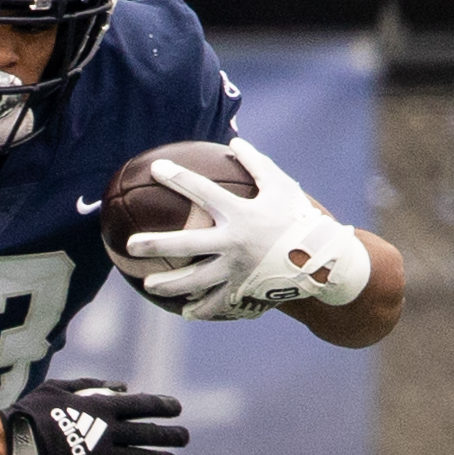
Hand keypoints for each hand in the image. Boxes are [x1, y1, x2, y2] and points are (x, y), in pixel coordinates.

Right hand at [1, 379, 187, 454]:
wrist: (10, 441)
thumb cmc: (31, 410)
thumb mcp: (60, 387)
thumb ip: (93, 385)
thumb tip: (123, 386)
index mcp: (102, 407)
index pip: (144, 405)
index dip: (164, 406)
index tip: (177, 409)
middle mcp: (107, 432)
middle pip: (149, 434)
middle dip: (171, 436)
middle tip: (184, 438)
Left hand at [129, 137, 371, 318]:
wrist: (323, 257)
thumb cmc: (297, 217)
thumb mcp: (282, 187)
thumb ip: (256, 164)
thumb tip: (234, 143)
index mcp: (241, 213)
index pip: (202, 191)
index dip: (178, 177)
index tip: (155, 168)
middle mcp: (234, 242)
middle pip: (186, 244)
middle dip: (155, 244)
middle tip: (130, 245)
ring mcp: (237, 269)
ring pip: (194, 280)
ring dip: (168, 284)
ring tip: (149, 286)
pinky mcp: (244, 290)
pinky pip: (217, 303)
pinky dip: (200, 309)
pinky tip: (185, 311)